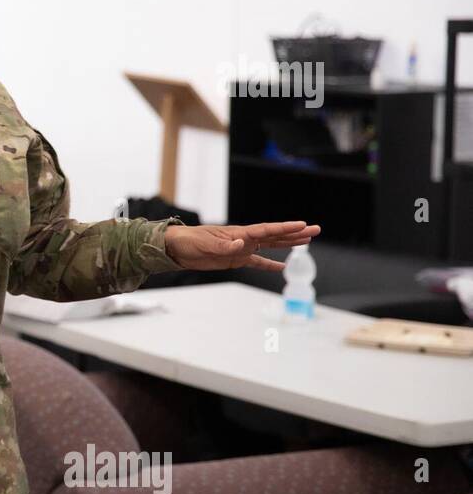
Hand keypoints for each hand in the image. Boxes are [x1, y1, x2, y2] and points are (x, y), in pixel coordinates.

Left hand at [164, 221, 321, 271]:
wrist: (178, 249)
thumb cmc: (190, 241)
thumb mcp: (206, 243)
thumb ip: (224, 245)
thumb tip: (240, 245)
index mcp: (239, 233)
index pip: (267, 230)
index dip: (285, 228)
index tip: (303, 225)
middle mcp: (245, 239)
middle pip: (275, 235)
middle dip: (295, 233)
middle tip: (315, 230)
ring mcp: (242, 248)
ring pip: (271, 246)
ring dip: (288, 244)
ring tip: (307, 242)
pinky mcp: (236, 259)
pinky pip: (258, 262)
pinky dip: (270, 265)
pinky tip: (283, 268)